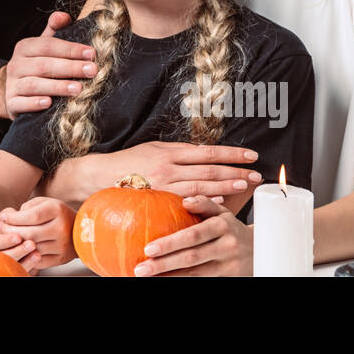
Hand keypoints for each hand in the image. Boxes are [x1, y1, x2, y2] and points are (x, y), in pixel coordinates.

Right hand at [0, 11, 95, 118]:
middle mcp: (15, 65)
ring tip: (78, 89)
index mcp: (25, 47)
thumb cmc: (37, 66)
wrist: (16, 92)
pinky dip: (34, 103)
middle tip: (91, 71)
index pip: (48, 45)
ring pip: (34, 84)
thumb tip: (63, 16)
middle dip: (70, 67)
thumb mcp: (43, 47)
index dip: (70, 49)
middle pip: (43, 65)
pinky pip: (21, 103)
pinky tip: (49, 104)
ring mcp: (12, 85)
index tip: (91, 53)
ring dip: (57, 86)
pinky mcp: (11, 104)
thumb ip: (54, 31)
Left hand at [0, 197, 77, 272]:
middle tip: (2, 228)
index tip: (5, 217)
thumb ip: (30, 206)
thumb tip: (14, 217)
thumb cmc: (60, 214)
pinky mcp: (60, 258)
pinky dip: (27, 255)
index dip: (14, 218)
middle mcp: (61, 228)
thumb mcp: (47, 202)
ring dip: (17, 244)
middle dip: (11, 231)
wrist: (82, 230)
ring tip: (9, 238)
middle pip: (30, 233)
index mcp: (57, 210)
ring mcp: (61, 245)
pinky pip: (38, 260)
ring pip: (33, 248)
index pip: (32, 216)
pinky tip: (21, 249)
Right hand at [0, 209, 38, 270]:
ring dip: (25, 261)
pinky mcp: (13, 267)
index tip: (18, 237)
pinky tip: (37, 258)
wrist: (15, 228)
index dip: (6, 241)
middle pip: (2, 257)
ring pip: (11, 266)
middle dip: (17, 251)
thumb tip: (16, 216)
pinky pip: (19, 271)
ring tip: (37, 254)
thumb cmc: (12, 220)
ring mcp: (2, 261)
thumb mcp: (9, 214)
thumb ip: (11, 216)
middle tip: (31, 244)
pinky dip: (29, 265)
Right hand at [65, 141, 261, 202]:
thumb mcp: (154, 149)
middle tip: (255, 174)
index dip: (231, 154)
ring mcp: (163, 184)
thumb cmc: (128, 162)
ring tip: (243, 186)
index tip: (251, 156)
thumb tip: (206, 156)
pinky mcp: (156, 200)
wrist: (98, 176)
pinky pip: (185, 202)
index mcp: (170, 151)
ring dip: (225, 187)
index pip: (208, 152)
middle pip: (209, 169)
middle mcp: (168, 166)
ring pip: (201, 186)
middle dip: (235, 171)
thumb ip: (178, 153)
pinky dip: (204, 203)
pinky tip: (220, 204)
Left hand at [134, 195, 252, 275]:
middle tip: (140, 268)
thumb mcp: (222, 212)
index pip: (193, 235)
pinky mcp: (230, 278)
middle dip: (164, 264)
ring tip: (147, 277)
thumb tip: (185, 200)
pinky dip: (182, 281)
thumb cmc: (230, 228)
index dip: (171, 243)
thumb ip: (204, 204)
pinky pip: (202, 281)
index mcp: (222, 225)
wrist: (260, 250)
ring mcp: (229, 265)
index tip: (148, 248)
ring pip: (195, 274)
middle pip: (191, 257)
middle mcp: (227, 246)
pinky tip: (164, 281)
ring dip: (169, 277)